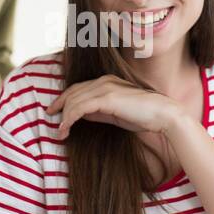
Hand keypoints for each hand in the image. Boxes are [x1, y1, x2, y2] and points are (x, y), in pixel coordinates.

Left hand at [46, 75, 186, 138]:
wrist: (163, 114)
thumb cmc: (143, 116)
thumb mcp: (116, 114)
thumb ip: (99, 111)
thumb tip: (82, 115)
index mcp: (107, 82)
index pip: (79, 88)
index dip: (64, 98)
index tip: (54, 111)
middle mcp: (104, 81)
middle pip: (73, 92)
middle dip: (59, 106)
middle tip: (50, 120)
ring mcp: (106, 88)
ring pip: (74, 100)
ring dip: (64, 117)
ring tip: (60, 133)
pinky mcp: (107, 98)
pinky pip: (80, 107)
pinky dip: (70, 118)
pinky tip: (66, 129)